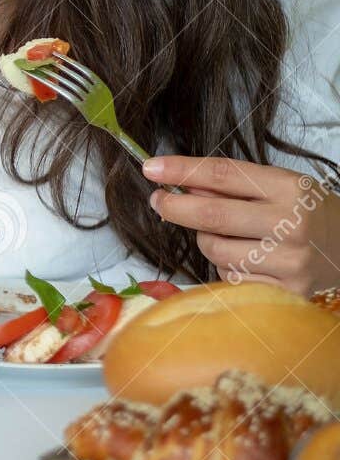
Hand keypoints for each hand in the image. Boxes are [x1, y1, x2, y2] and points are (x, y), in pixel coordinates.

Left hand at [144, 154, 339, 296]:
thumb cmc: (308, 214)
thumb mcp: (280, 187)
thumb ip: (233, 185)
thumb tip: (181, 184)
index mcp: (291, 189)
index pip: (224, 175)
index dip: (182, 170)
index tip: (151, 168)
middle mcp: (292, 225)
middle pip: (211, 216)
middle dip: (174, 207)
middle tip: (159, 201)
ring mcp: (290, 262)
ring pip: (215, 250)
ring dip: (207, 241)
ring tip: (227, 235)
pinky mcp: (286, 291)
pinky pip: (230, 277)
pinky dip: (227, 266)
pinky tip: (248, 259)